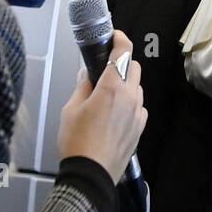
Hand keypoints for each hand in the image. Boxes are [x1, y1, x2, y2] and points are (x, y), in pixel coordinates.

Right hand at [58, 29, 146, 182]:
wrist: (90, 175)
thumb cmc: (76, 141)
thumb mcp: (71, 109)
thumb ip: (83, 86)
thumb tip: (87, 74)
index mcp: (113, 87)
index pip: (124, 52)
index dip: (120, 39)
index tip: (114, 36)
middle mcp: (131, 97)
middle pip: (134, 68)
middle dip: (122, 63)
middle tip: (105, 69)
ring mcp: (138, 113)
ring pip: (138, 88)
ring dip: (127, 84)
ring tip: (108, 95)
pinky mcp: (140, 128)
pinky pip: (139, 107)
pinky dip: (130, 103)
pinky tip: (115, 113)